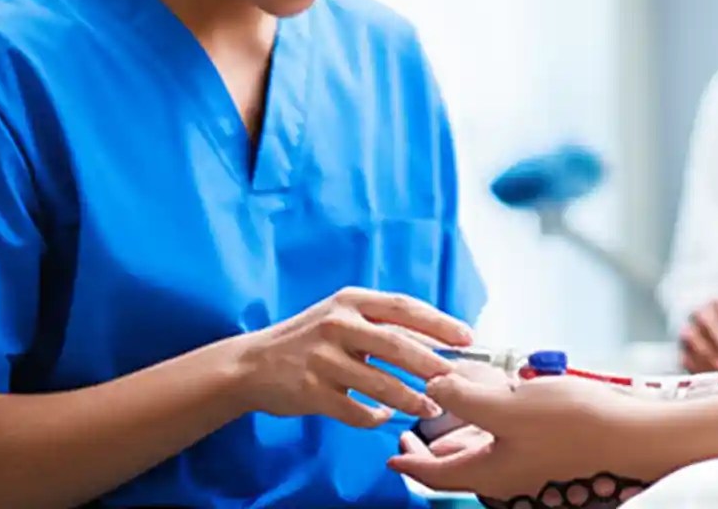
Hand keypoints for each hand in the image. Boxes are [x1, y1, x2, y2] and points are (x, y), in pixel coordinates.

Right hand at [231, 287, 472, 427]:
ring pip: (380, 383)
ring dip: (411, 398)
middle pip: (397, 345)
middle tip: (455, 380)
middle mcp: (337, 324)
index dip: (439, 323)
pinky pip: (355, 410)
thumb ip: (382, 324)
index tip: (466, 337)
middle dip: (432, 364)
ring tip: (430, 406)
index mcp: (350, 300)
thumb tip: (438, 339)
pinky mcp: (311, 390)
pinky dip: (374, 417)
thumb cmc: (310, 340)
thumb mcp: (343, 318)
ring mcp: (322, 358)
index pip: (404, 307)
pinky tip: (383, 416)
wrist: (251, 364)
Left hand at [389, 374, 660, 500]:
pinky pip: (514, 444)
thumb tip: (435, 389)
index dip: (409, 463)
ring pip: (487, 454)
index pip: (435, 475)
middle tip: (415, 433)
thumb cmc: (575, 426)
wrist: (637, 436)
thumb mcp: (508, 406)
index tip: (391, 456)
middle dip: (435, 448)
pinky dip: (496, 428)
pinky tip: (502, 405)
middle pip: (459, 467)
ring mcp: (534, 467)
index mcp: (490, 473)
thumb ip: (465, 398)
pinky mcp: (555, 453)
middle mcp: (509, 477)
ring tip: (450, 417)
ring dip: (465, 435)